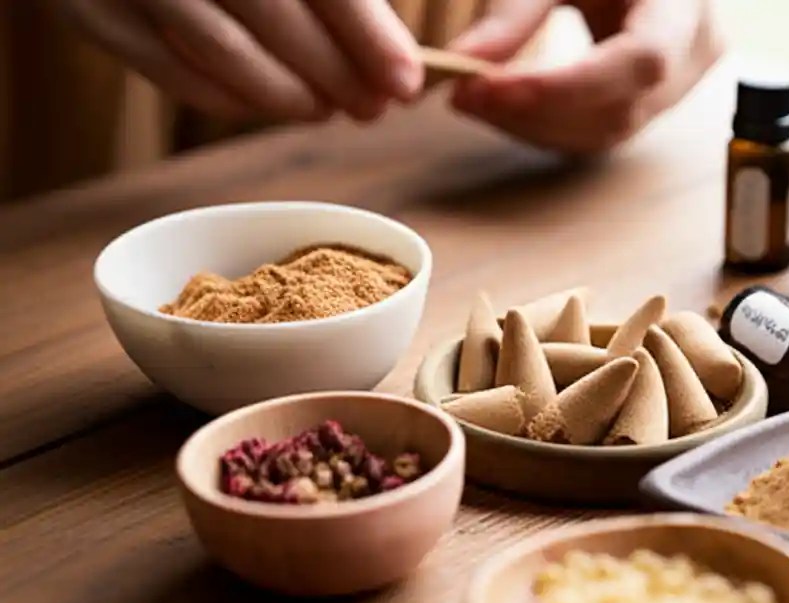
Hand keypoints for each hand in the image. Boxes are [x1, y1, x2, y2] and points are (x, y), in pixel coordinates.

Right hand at [60, 0, 424, 122]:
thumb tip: (393, 54)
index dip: (369, 34)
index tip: (407, 81)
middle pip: (274, 15)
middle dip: (335, 73)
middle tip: (372, 107)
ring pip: (222, 52)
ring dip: (287, 95)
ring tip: (325, 109)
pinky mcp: (89, 14)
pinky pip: (169, 73)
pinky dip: (230, 99)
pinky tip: (269, 105)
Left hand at [448, 0, 723, 153]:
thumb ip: (516, 11)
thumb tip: (463, 59)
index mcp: (684, 2)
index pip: (641, 60)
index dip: (568, 85)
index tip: (495, 88)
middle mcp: (696, 50)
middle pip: (619, 108)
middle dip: (535, 111)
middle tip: (465, 95)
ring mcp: (681, 83)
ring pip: (607, 132)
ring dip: (534, 126)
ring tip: (476, 100)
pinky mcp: (655, 101)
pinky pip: (601, 130)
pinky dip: (547, 126)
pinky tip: (505, 109)